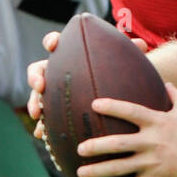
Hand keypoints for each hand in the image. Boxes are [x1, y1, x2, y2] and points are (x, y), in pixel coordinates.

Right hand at [25, 29, 149, 139]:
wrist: (116, 92)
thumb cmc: (116, 71)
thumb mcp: (122, 62)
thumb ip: (129, 52)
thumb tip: (141, 44)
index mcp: (69, 55)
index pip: (56, 43)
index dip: (52, 41)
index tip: (53, 45)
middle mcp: (57, 72)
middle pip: (39, 69)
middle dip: (35, 77)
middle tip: (39, 86)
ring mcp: (54, 92)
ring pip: (37, 95)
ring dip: (34, 102)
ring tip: (37, 114)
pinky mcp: (55, 110)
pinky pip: (44, 117)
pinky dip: (41, 125)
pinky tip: (42, 134)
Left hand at [73, 82, 176, 176]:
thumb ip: (176, 96)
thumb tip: (168, 83)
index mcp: (158, 122)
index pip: (130, 111)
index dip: (112, 106)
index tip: (94, 104)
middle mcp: (152, 142)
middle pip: (118, 143)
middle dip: (96, 146)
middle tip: (79, 148)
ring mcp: (154, 162)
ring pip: (120, 168)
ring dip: (98, 171)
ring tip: (81, 173)